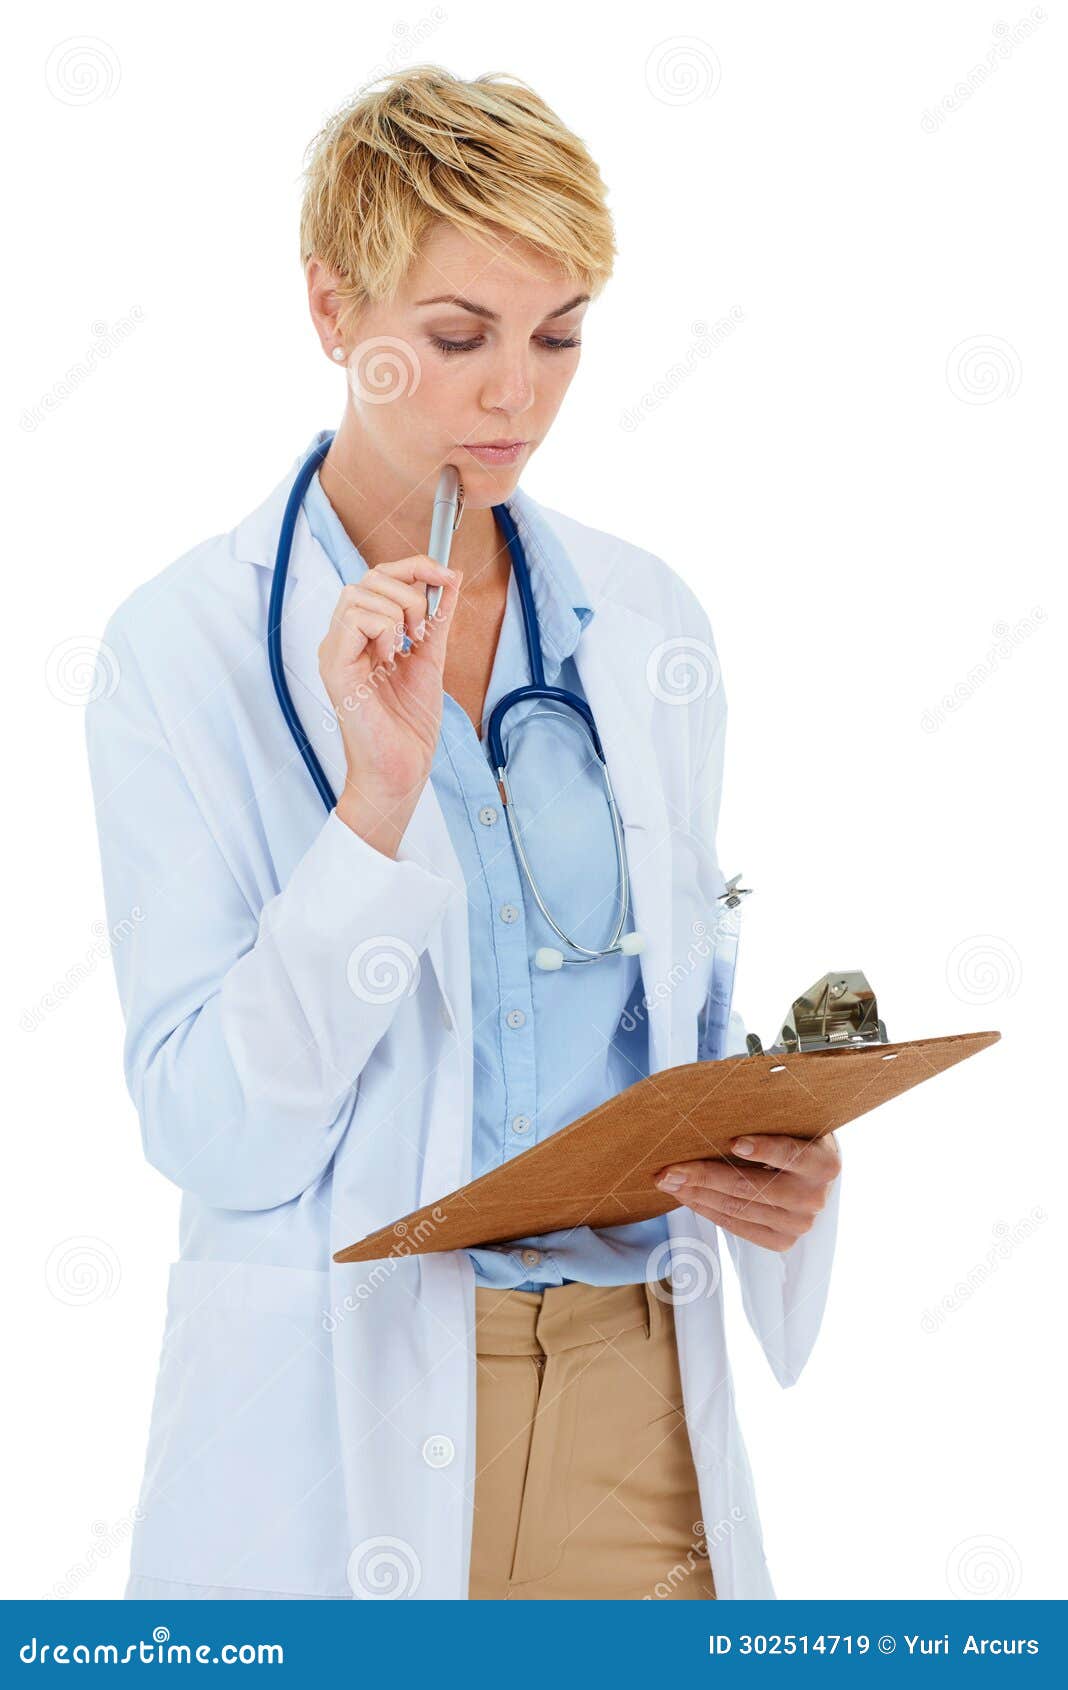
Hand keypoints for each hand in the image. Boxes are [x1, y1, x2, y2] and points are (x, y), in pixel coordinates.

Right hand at [318, 557, 462, 854]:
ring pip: (360, 592)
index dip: (415, 567)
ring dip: (399, 614)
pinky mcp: (335, 666)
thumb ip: (438, 619)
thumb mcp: (430, 659)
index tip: (448, 576)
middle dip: (410, 591)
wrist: (402, 769)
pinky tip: (388, 660)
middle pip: (369, 577)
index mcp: (362, 635)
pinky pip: (357, 618)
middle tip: (422, 632)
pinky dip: (384, 631)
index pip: (379, 577)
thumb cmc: (409, 726)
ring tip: (404, 650)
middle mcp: (343, 639)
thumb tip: (451, 579)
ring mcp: (335, 651)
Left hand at [652, 1133, 840, 1252]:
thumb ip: (765, 1116)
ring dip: (697, 1194)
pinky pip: (736, 1227)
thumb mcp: (790, 1121)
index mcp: (825, 1163)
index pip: (791, 1154)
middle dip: (705, 1176)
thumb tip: (715, 1102)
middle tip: (670, 1169)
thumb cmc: (792, 1136)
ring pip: (738, 1208)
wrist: (811, 1171)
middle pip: (751, 1186)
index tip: (735, 1142)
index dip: (764, 1149)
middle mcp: (815, 1198)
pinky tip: (685, 1195)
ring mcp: (800, 1224)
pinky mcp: (783, 1241)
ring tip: (668, 1181)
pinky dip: (707, 1209)